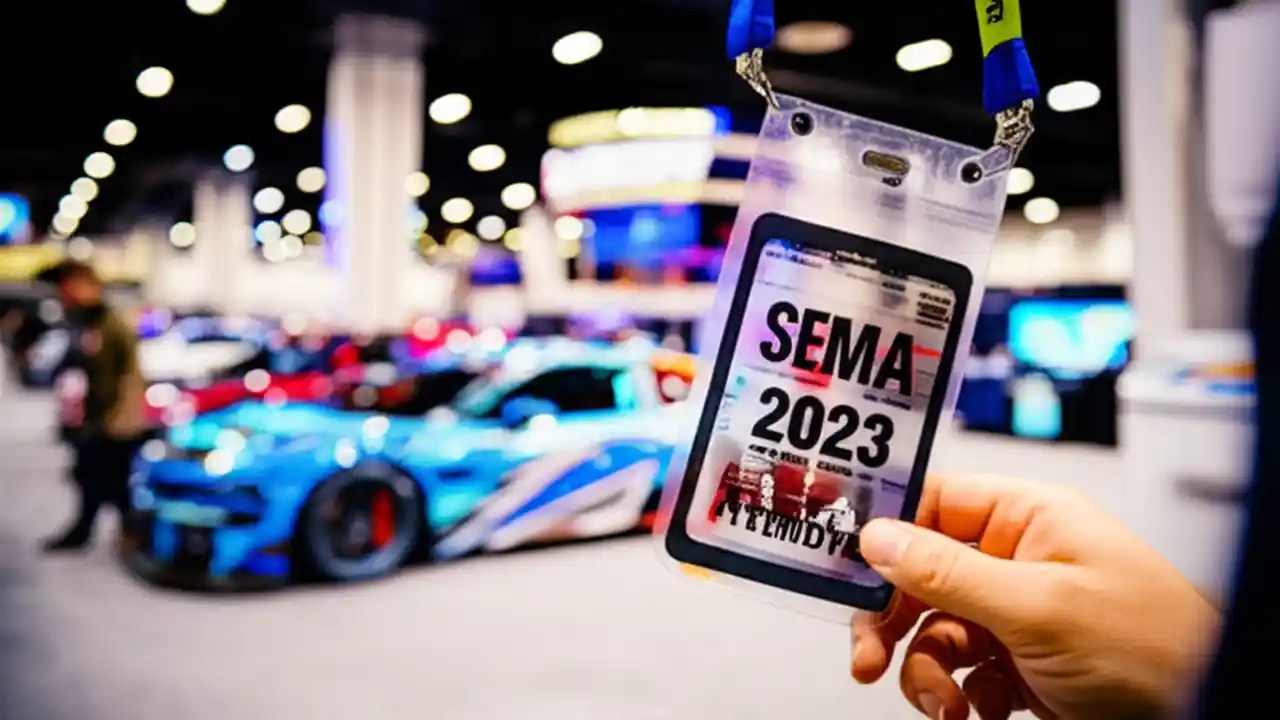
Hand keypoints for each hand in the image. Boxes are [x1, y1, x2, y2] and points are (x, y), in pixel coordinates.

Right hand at [850, 474, 1220, 719]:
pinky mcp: (1018, 661)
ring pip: (932, 630)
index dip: (883, 530)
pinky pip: (958, 671)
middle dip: (892, 620)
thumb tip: (878, 539)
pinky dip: (955, 696)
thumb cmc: (1153, 646)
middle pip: (919, 575)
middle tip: (867, 656)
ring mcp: (1016, 612)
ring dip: (925, 671)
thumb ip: (949, 573)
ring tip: (943, 705)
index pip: (933, 504)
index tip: (841, 562)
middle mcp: (1016, 558)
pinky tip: (974, 712)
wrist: (1205, 713)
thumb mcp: (1038, 606)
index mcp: (1028, 517)